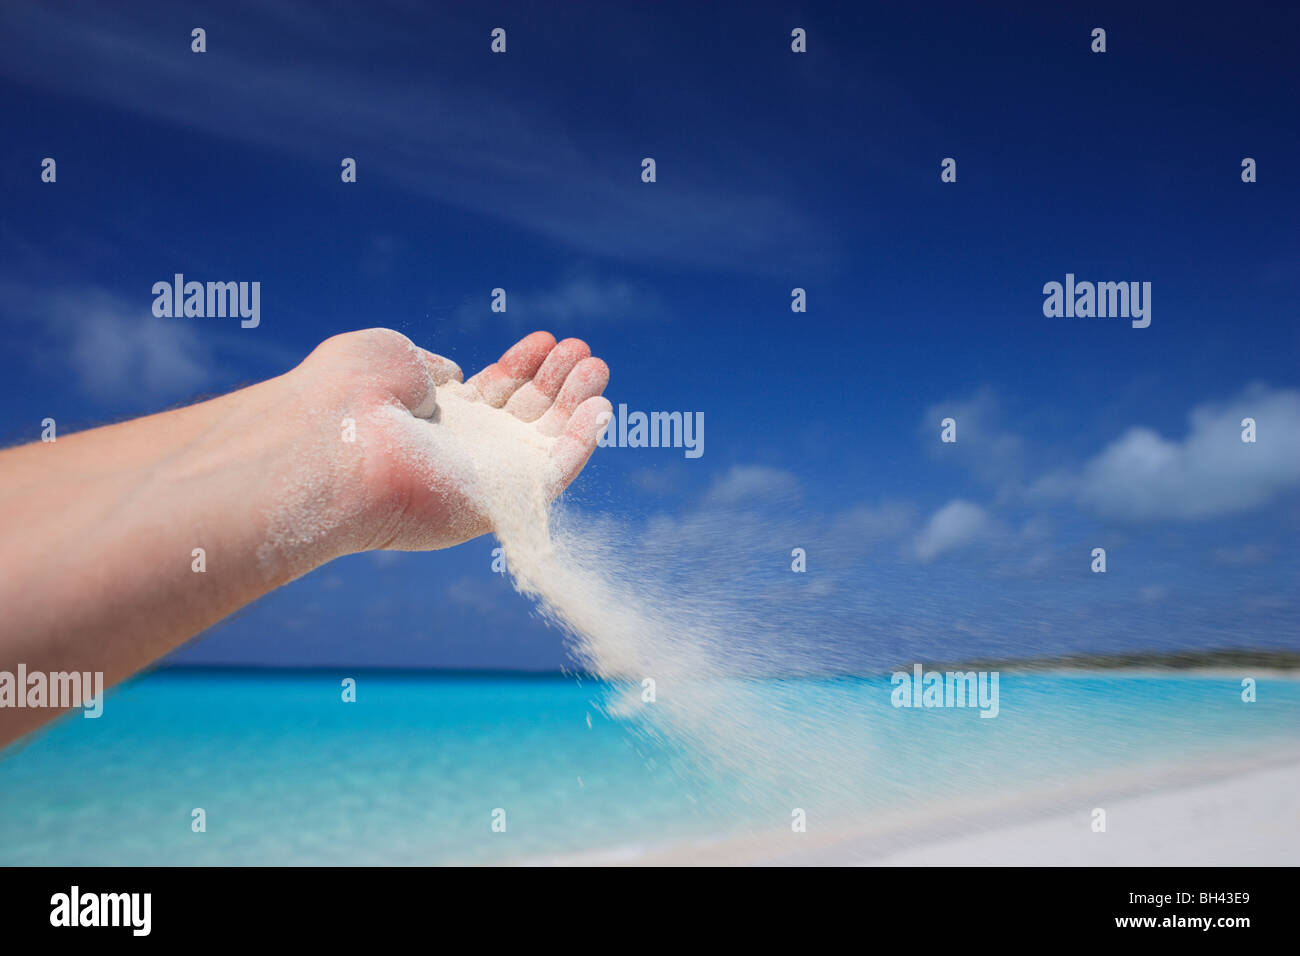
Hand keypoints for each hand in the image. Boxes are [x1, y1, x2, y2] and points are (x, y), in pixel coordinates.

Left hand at [284, 328, 610, 559]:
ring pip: (545, 442)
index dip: (521, 366)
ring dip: (575, 404)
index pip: (491, 394)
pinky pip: (555, 476)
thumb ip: (434, 368)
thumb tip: (455, 379)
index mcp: (432, 419)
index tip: (544, 339)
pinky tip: (600, 407)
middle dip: (556, 380)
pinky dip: (582, 444)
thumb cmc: (349, 393)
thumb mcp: (393, 357)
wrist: (335, 441)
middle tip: (581, 348)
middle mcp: (459, 452)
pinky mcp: (501, 506)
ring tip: (596, 366)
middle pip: (524, 415)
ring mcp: (482, 481)